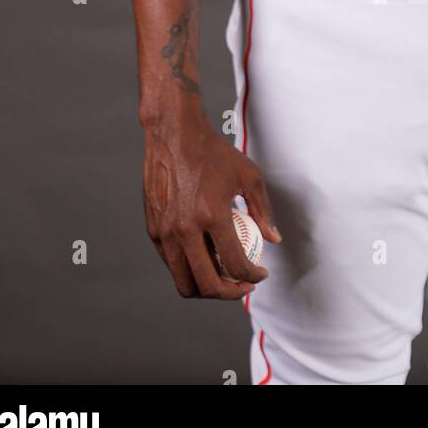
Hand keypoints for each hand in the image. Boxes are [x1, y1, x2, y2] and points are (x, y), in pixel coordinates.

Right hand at [142, 113, 278, 298]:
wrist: (174, 134)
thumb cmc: (213, 152)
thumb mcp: (248, 175)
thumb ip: (263, 211)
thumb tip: (274, 240)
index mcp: (211, 215)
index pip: (235, 264)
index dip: (253, 277)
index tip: (260, 274)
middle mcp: (185, 228)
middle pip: (207, 284)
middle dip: (230, 293)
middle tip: (243, 286)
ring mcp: (165, 231)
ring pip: (184, 281)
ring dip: (206, 288)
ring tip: (223, 279)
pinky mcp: (153, 229)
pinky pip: (171, 263)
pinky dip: (189, 269)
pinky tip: (204, 257)